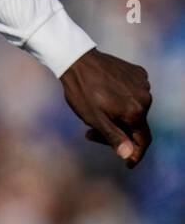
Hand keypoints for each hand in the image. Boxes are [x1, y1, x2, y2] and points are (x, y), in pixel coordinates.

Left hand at [59, 48, 152, 167]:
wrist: (77, 60)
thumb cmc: (82, 92)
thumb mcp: (94, 119)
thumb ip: (114, 137)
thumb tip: (129, 155)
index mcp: (136, 112)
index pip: (143, 140)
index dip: (136, 154)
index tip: (128, 163)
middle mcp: (145, 98)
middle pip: (137, 125)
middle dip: (118, 132)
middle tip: (90, 134)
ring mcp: (143, 84)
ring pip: (134, 108)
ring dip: (118, 115)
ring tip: (94, 110)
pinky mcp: (138, 73)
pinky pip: (133, 92)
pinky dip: (121, 99)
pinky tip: (104, 96)